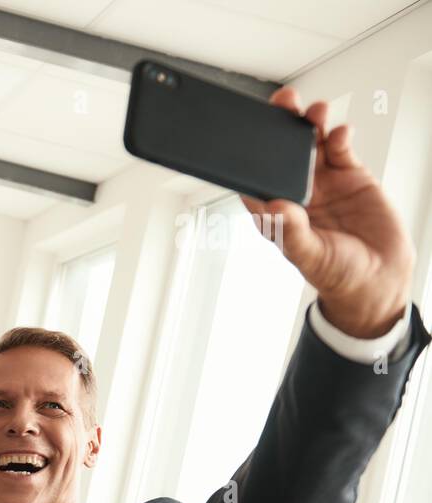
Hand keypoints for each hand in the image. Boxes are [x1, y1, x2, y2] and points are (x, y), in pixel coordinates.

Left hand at [239, 87, 413, 338]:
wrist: (380, 277)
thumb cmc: (338, 273)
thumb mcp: (310, 255)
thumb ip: (293, 231)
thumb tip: (275, 206)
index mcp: (276, 212)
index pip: (256, 178)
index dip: (249, 156)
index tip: (246, 132)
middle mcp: (297, 192)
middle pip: (282, 154)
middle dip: (280, 127)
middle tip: (282, 103)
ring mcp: (324, 182)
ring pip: (311, 145)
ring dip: (310, 125)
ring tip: (313, 110)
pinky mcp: (351, 176)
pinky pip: (341, 149)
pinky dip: (340, 137)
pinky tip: (340, 131)